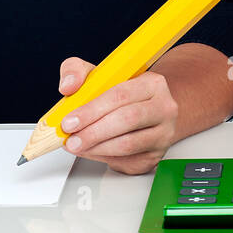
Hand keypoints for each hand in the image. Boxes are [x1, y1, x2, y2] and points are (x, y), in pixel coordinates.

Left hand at [55, 56, 178, 174]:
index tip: (69, 121)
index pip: (120, 95)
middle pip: (127, 120)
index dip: (91, 110)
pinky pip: (127, 161)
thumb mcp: (98, 75)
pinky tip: (92, 150)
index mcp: (152, 83)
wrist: (147, 111)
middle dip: (93, 133)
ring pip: (128, 145)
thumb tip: (68, 85)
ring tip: (78, 146)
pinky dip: (104, 158)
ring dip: (97, 148)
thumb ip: (76, 71)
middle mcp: (164, 108)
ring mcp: (163, 134)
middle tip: (72, 139)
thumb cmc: (121, 95)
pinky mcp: (156, 155)